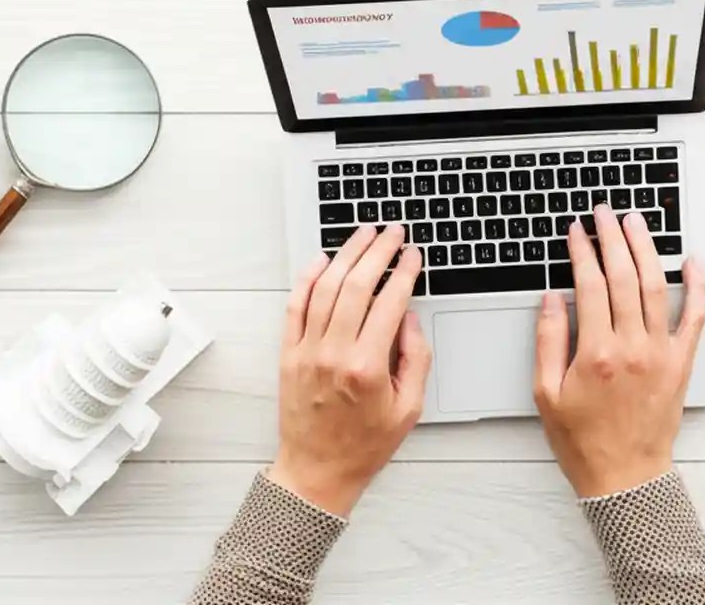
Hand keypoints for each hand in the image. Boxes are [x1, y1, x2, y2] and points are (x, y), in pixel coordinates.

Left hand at [267, 224, 431, 516]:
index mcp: (368, 367)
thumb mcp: (410, 409)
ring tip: (363, 235)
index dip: (405, 272)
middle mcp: (334, 353)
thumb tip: (409, 319)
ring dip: (346, 255)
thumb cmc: (364, 446)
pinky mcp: (288, 354)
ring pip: (325, 287)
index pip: (390, 302)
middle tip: (392, 233)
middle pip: (357, 285)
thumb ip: (416, 359)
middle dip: (378, 251)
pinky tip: (323, 260)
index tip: (413, 255)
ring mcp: (307, 351)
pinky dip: (308, 279)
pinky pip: (295, 306)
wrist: (317, 471)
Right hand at [533, 205, 704, 497]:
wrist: (624, 476)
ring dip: (646, 249)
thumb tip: (550, 298)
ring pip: (656, 287)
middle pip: (622, 276)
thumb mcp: (546, 393)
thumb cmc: (583, 440)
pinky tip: (692, 261)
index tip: (575, 231)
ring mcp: (660, 353)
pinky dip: (697, 286)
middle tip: (603, 213)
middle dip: (611, 237)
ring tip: (636, 222)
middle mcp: (631, 347)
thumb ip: (547, 340)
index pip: (588, 285)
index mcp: (595, 353)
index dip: (581, 251)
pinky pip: (695, 317)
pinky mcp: (680, 363)